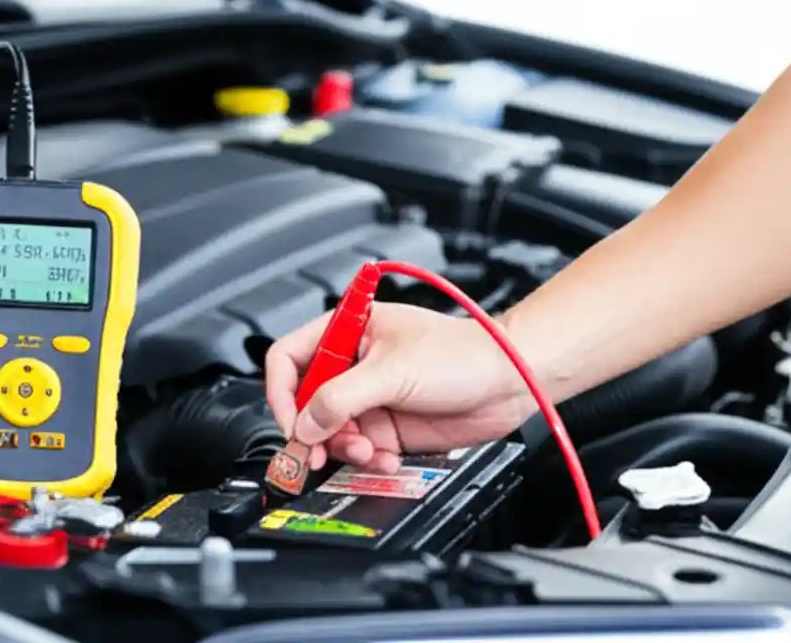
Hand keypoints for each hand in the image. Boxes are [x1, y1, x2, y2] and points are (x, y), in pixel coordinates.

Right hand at [265, 303, 534, 473]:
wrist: (508, 381)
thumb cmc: (463, 354)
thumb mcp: (392, 371)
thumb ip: (341, 398)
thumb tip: (304, 424)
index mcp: (347, 331)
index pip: (289, 358)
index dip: (281, 391)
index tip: (291, 420)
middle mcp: (353, 365)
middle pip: (305, 403)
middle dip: (311, 430)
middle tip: (314, 453)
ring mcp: (370, 398)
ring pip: (330, 432)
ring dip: (343, 448)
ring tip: (367, 450)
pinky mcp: (387, 427)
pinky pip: (359, 450)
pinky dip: (367, 460)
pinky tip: (385, 458)